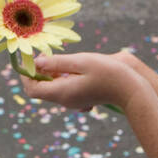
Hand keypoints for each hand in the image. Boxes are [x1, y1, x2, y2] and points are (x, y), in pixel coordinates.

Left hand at [19, 51, 144, 111]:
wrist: (131, 89)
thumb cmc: (108, 72)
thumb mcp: (81, 61)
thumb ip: (57, 62)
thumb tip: (37, 62)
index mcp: (61, 92)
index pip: (32, 89)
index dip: (26, 75)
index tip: (29, 60)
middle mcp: (64, 100)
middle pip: (40, 89)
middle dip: (37, 72)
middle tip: (44, 55)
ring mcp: (72, 102)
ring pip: (51, 89)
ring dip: (50, 74)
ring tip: (58, 59)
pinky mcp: (80, 99)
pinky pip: (63, 90)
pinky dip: (61, 78)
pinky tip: (70, 68)